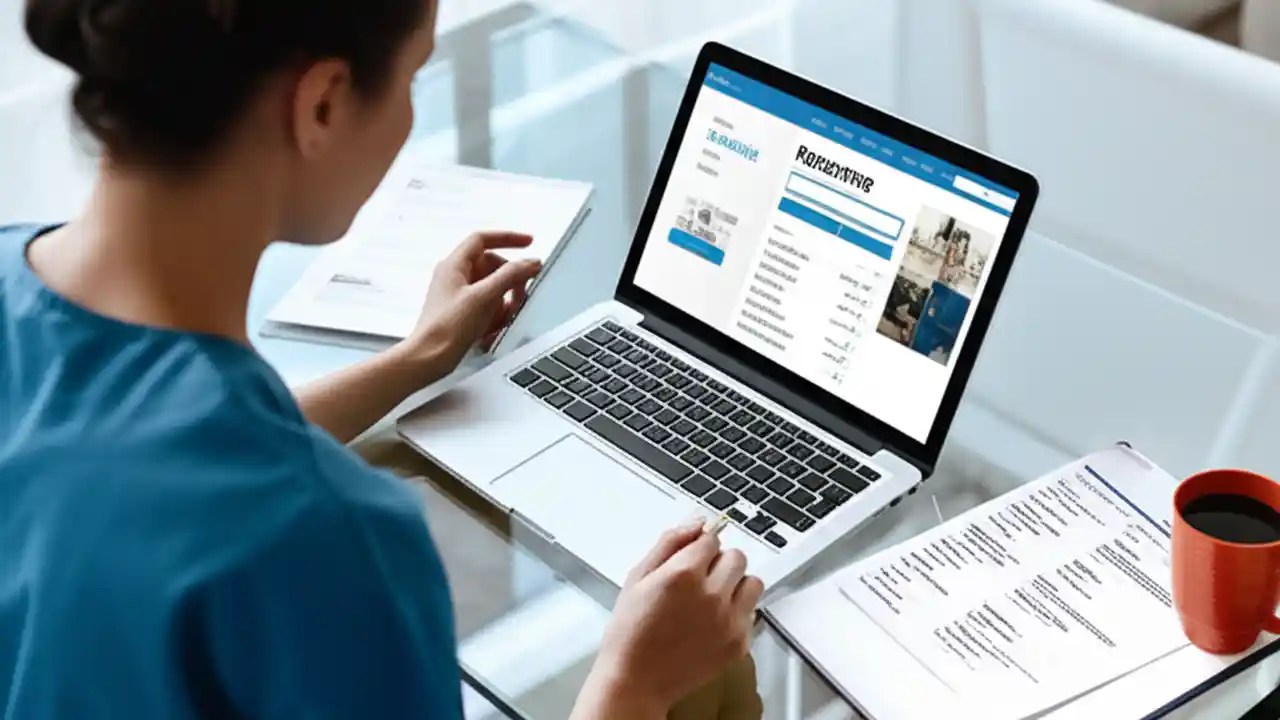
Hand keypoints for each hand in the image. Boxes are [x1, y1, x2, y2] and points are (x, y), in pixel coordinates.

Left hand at [398, 231, 541, 371]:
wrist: (430, 358)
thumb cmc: (448, 327)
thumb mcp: (485, 297)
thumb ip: (511, 276)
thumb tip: (530, 262)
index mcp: (454, 265)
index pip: (483, 239)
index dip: (507, 238)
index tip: (529, 243)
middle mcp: (455, 277)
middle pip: (492, 266)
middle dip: (510, 280)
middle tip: (521, 294)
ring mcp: (458, 296)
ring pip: (492, 288)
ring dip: (504, 300)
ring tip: (505, 316)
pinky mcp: (462, 313)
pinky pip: (486, 306)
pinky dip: (495, 314)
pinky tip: (494, 327)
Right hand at [573, 521, 764, 717]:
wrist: (636, 681)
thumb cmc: (630, 631)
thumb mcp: (638, 577)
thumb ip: (669, 543)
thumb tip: (697, 523)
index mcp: (683, 574)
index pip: (712, 539)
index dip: (700, 547)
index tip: (692, 558)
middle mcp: (711, 595)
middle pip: (737, 557)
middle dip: (719, 562)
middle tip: (699, 579)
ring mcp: (729, 621)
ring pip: (752, 582)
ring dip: (735, 585)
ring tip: (712, 599)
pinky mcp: (738, 643)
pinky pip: (752, 613)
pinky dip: (736, 613)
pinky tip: (712, 622)